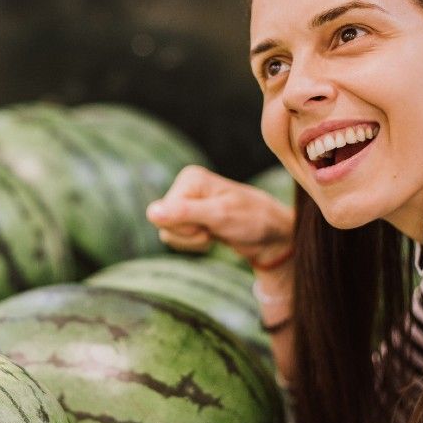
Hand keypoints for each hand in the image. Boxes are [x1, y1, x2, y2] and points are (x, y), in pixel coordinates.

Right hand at [146, 165, 293, 266]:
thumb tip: (152, 213)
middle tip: (215, 228)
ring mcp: (186, 203)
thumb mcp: (220, 216)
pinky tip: (212, 235)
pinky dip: (194, 244)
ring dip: (192, 241)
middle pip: (163, 224)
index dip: (187, 227)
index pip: (163, 214)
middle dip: (189, 235)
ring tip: (215, 231)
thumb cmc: (252, 220)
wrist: (270, 233)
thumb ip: (185, 213)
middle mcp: (184, 187)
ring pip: (168, 234)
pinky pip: (176, 238)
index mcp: (189, 178)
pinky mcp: (188, 217)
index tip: (212, 222)